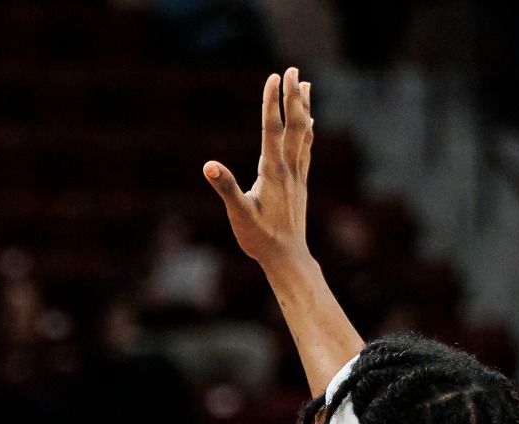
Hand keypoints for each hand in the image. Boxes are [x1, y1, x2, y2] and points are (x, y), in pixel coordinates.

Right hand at [203, 68, 314, 269]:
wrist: (287, 258)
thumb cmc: (259, 239)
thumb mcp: (239, 215)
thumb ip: (226, 188)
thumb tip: (208, 166)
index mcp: (272, 173)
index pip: (272, 130)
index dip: (272, 103)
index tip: (274, 77)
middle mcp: (289, 169)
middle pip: (294, 125)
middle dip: (292, 96)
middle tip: (292, 70)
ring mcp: (297, 175)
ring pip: (304, 133)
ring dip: (304, 107)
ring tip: (305, 84)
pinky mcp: (300, 182)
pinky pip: (306, 148)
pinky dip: (307, 129)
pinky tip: (309, 121)